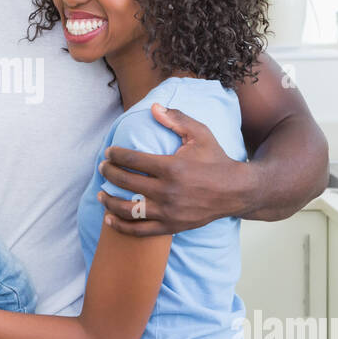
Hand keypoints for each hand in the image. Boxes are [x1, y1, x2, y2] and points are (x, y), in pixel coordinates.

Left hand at [97, 103, 256, 235]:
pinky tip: (109, 219)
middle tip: (102, 168)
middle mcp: (167, 191)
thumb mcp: (201, 134)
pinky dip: (121, 226)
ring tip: (101, 194)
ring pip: (128, 209)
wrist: (236, 191)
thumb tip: (153, 108)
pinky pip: (140, 230)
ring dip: (109, 201)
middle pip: (125, 181)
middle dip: (108, 173)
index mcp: (171, 167)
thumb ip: (177, 119)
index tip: (108, 152)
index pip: (132, 160)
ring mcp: (168, 212)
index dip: (115, 155)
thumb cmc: (216, 159)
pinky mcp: (171, 226)